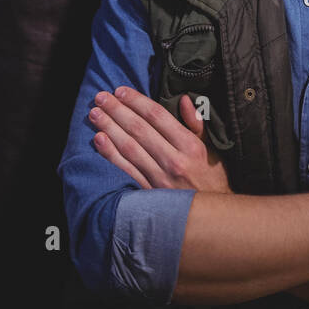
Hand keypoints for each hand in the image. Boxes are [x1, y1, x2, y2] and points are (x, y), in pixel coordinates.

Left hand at [90, 86, 232, 192]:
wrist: (212, 217)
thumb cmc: (212, 179)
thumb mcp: (211, 148)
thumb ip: (195, 123)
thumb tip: (183, 99)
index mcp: (189, 145)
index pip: (158, 116)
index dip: (137, 101)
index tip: (121, 91)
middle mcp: (174, 160)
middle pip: (139, 129)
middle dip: (118, 110)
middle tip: (101, 97)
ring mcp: (159, 178)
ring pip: (129, 147)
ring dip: (109, 128)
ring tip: (95, 114)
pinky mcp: (149, 193)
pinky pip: (126, 170)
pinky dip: (110, 154)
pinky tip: (99, 140)